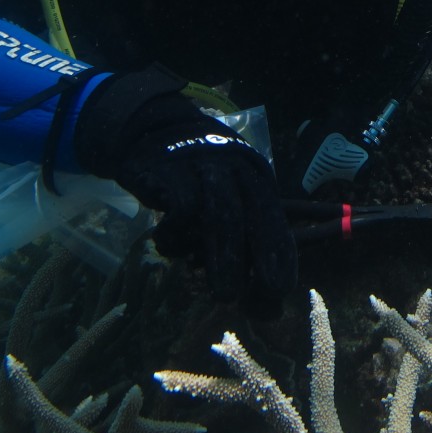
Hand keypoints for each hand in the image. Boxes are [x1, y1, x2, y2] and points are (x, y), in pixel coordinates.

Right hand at [75, 68, 297, 312]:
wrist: (150, 130)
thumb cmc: (193, 177)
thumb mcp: (225, 194)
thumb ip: (238, 233)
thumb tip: (255, 291)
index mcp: (257, 178)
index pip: (278, 224)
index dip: (280, 262)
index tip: (275, 295)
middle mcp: (238, 171)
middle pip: (258, 220)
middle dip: (262, 265)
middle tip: (256, 303)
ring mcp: (206, 169)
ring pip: (223, 220)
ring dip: (224, 263)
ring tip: (221, 295)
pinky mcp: (173, 172)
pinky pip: (181, 213)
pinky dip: (176, 239)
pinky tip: (167, 243)